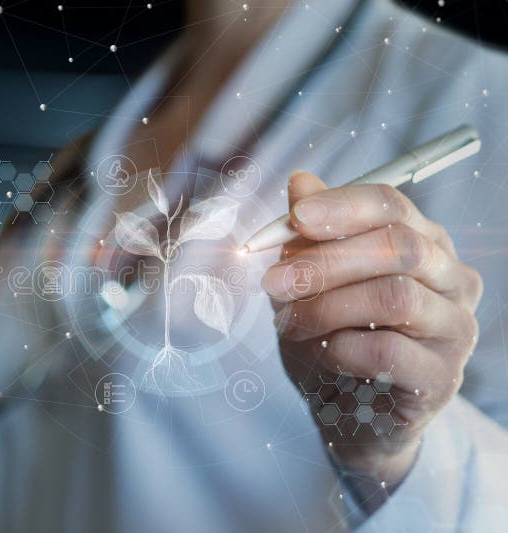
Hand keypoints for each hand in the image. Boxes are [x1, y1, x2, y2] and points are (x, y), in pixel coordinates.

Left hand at [262, 171, 482, 487]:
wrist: (352, 412)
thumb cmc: (333, 334)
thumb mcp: (311, 281)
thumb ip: (309, 235)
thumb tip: (300, 181)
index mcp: (422, 241)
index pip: (392, 205)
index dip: (342, 206)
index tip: (295, 218)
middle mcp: (451, 278)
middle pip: (398, 247)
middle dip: (325, 262)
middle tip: (272, 282)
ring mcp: (455, 328)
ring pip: (393, 297)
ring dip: (326, 307)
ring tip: (288, 323)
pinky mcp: (442, 376)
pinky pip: (389, 350)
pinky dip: (341, 348)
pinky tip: (321, 353)